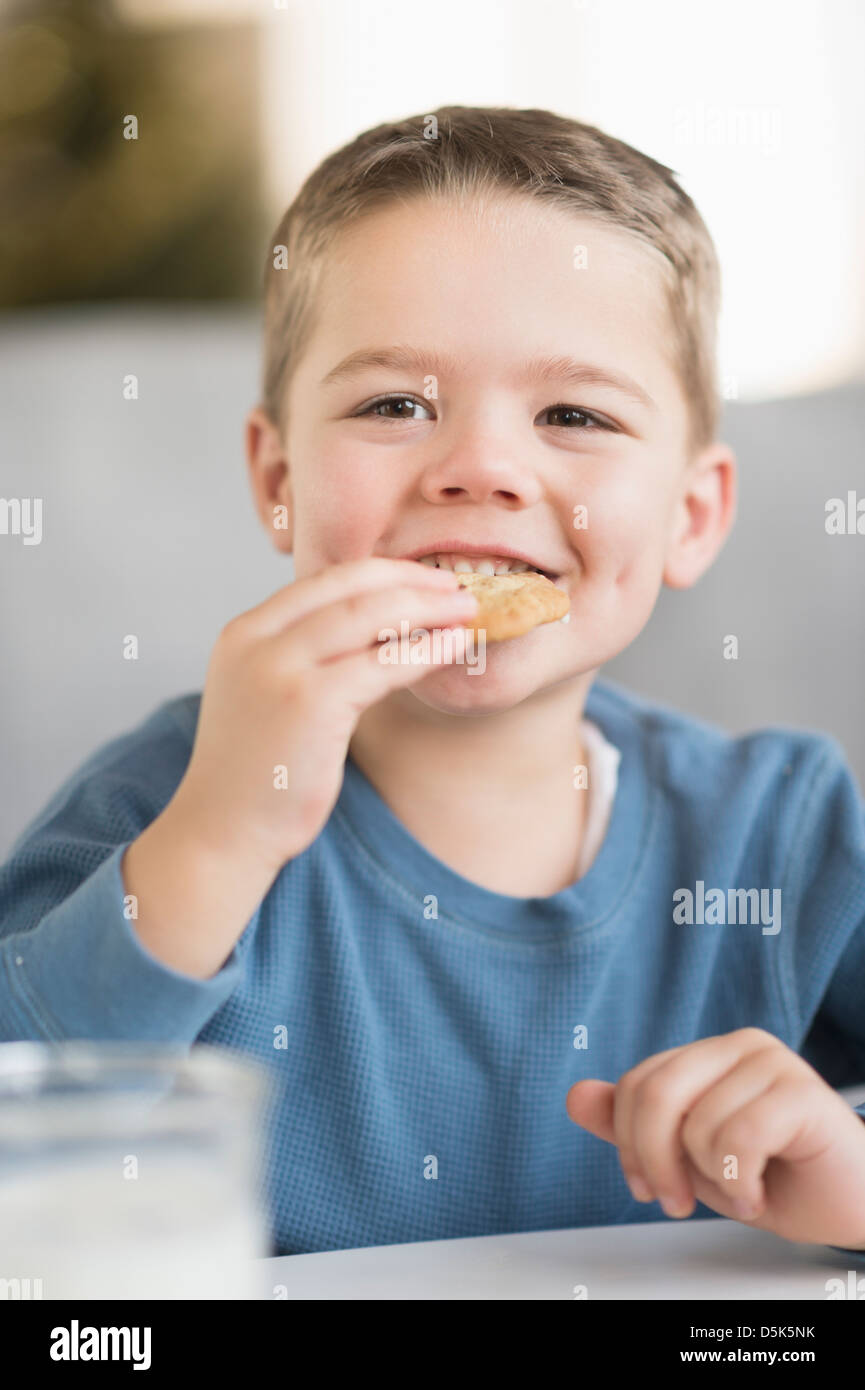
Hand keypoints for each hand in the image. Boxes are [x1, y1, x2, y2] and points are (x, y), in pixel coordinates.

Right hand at [169, 558, 477, 876]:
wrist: (223, 831)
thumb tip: (373, 632)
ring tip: (466, 612)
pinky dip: (425, 650)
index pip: (324, 580)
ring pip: (369, 616)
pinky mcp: (310, 702)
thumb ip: (302, 658)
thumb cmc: (256, 773)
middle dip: (411, 581)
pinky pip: (382, 664)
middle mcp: (257, 639)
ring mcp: (280, 668)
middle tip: (458, 588)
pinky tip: (453, 646)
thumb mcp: (265, 695)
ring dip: (426, 608)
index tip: (424, 580)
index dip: (382, 572)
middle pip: (349, 587)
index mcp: (245, 632)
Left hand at [566, 1027, 864, 1247]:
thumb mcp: (689, 1161)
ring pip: (698, 1123)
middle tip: (678, 1200)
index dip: (629, 1144)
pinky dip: (741, 1181)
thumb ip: (633, 1127)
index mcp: (707, 1055)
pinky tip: (759, 1189)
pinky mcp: (804, 1092)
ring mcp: (773, 1062)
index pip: (637, 1083)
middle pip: (656, 1093)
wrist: (850, 1208)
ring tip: (743, 1189)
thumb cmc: (775, 1180)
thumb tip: (575, 1096)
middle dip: (656, 1160)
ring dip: (714, 1181)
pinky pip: (739, 1137)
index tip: (650, 1188)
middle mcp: (738, 1046)